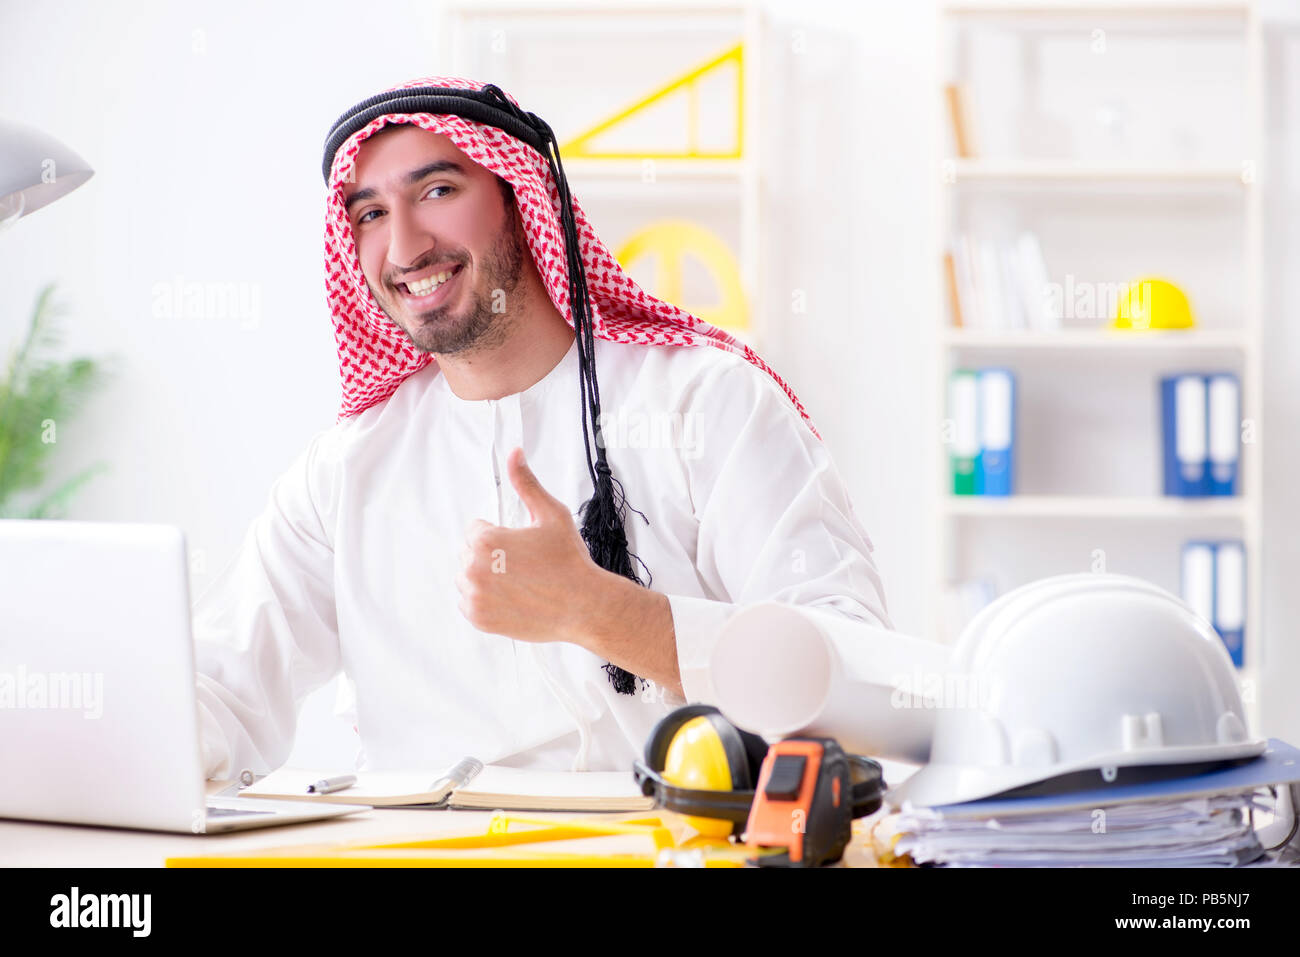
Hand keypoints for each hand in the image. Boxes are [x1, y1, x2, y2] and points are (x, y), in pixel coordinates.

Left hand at [455, 447, 601, 642]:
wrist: (583, 606)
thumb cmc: (569, 560)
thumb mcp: (551, 514)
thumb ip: (526, 483)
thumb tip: (514, 452)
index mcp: (485, 540)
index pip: (476, 530)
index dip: (501, 535)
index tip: (523, 547)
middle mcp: (473, 569)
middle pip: (469, 553)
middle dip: (491, 556)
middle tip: (525, 566)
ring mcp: (474, 596)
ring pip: (467, 578)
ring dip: (485, 578)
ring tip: (519, 583)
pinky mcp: (478, 618)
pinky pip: (469, 603)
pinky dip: (486, 601)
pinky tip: (513, 598)